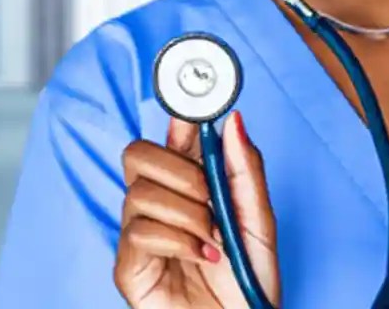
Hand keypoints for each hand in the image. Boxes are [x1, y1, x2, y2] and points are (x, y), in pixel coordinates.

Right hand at [114, 111, 280, 307]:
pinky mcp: (129, 266)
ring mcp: (139, 234)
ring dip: (187, 214)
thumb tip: (233, 119)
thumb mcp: (259, 222)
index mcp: (188, 187)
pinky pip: (139, 231)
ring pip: (139, 192)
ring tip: (212, 239)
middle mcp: (158, 205)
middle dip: (179, 170)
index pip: (172, 138)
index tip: (193, 105)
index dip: (177, 117)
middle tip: (210, 196)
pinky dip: (177, 240)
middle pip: (137, 154)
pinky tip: (200, 256)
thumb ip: (245, 170)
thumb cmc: (249, 283)